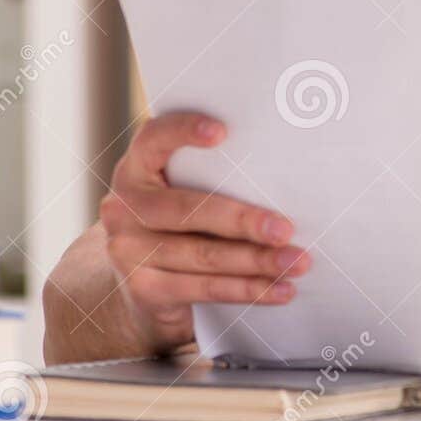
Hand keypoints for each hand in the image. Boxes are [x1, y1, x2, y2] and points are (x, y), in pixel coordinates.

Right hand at [100, 111, 310, 352]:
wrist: (141, 286)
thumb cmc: (179, 224)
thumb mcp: (180, 191)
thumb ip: (209, 176)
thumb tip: (282, 172)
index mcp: (135, 168)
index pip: (153, 138)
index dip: (183, 131)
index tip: (222, 132)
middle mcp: (123, 207)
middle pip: (188, 210)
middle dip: (242, 220)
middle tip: (285, 229)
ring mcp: (128, 250)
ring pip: (203, 255)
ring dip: (257, 261)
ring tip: (296, 262)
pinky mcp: (144, 289)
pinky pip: (205, 289)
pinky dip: (249, 290)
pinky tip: (281, 290)